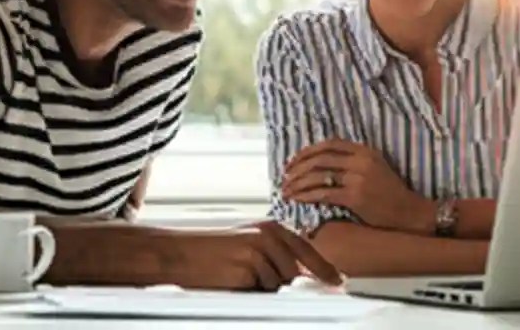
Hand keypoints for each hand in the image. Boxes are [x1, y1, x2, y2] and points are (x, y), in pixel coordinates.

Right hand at [172, 221, 341, 291]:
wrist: (181, 254)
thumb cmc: (211, 252)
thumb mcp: (248, 245)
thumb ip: (275, 255)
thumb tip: (300, 276)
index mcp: (270, 228)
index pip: (307, 250)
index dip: (324, 268)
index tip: (337, 281)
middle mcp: (268, 236)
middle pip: (296, 273)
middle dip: (286, 285)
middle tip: (258, 280)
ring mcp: (259, 251)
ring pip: (280, 284)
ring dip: (264, 289)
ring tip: (240, 277)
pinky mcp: (249, 267)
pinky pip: (261, 291)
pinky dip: (250, 292)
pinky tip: (234, 281)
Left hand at [281, 140, 435, 234]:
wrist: (409, 212)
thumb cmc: (390, 192)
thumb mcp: (375, 167)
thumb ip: (353, 161)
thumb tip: (322, 164)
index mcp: (364, 150)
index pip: (329, 144)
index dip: (308, 151)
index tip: (294, 160)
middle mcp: (360, 160)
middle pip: (320, 158)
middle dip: (298, 167)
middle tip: (285, 177)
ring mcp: (357, 178)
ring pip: (318, 175)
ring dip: (298, 183)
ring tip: (286, 190)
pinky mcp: (355, 196)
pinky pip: (323, 193)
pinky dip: (306, 196)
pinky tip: (297, 199)